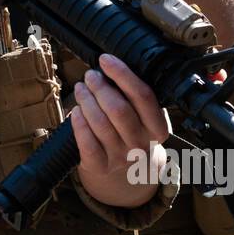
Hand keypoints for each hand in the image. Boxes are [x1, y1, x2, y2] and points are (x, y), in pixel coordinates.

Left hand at [68, 53, 171, 207]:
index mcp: (158, 128)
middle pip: (119, 109)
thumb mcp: (144, 118)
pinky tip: (75, 112)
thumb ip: (134, 97)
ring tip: (81, 89)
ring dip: (87, 101)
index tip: (106, 59)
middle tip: (91, 76)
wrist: (129, 175)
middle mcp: (142, 144)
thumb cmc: (133, 134)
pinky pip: (87, 144)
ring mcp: (121, 157)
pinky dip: (79, 125)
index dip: (122, 74)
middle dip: (100, 87)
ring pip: (101, 124)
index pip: (143, 96)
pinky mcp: (101, 167)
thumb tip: (110, 66)